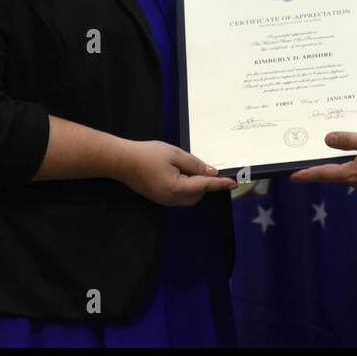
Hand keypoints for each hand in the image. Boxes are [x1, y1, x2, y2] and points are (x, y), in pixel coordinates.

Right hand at [118, 140, 235, 206]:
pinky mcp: (161, 198)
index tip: (234, 183)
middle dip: (205, 183)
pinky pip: (180, 196)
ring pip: (190, 197)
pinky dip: (186, 187)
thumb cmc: (147, 155)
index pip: (206, 186)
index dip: (221, 183)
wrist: (122, 161)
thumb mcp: (174, 154)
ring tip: (187, 168)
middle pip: (198, 194)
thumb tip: (210, 173)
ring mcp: (166, 201)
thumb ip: (195, 165)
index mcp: (178, 188)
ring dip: (195, 185)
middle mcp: (173, 199)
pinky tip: (180, 173)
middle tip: (203, 167)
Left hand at [289, 132, 356, 196]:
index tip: (294, 177)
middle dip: (337, 164)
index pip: (324, 174)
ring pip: (356, 175)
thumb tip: (327, 140)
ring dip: (355, 164)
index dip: (308, 175)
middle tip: (332, 151)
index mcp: (353, 175)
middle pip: (341, 174)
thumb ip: (347, 141)